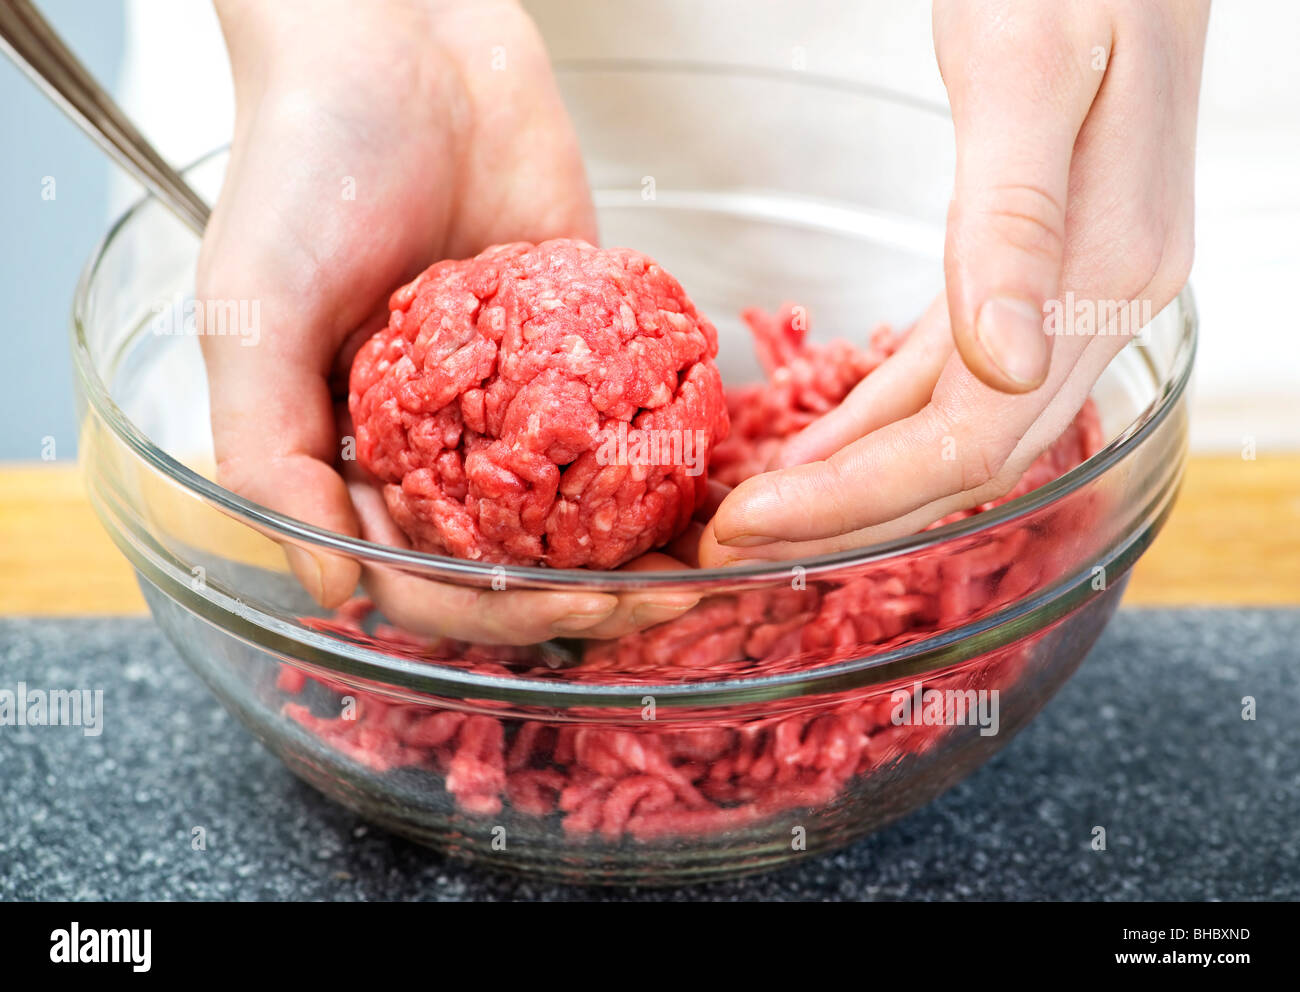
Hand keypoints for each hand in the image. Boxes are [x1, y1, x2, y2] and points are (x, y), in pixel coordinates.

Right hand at [198, 0, 697, 642]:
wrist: (403, 41)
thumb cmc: (305, 165)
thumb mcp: (251, 313)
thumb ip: (267, 454)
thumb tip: (327, 589)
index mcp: (348, 456)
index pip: (420, 579)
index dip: (492, 612)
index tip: (568, 611)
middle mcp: (431, 444)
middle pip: (508, 563)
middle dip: (578, 598)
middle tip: (651, 601)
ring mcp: (508, 400)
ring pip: (572, 514)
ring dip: (631, 555)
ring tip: (693, 574)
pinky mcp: (574, 349)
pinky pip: (619, 426)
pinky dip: (658, 472)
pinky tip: (705, 497)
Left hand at [701, 0, 1207, 565]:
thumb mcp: (1028, 68)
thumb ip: (1014, 216)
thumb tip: (1006, 362)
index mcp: (1105, 273)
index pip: (973, 438)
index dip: (859, 497)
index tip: (754, 522)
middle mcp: (1102, 303)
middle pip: (966, 459)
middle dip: (844, 513)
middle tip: (732, 540)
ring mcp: (1077, 292)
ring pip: (959, 428)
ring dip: (858, 478)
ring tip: (761, 509)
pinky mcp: (1042, 270)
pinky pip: (956, 374)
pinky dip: (884, 418)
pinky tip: (825, 443)